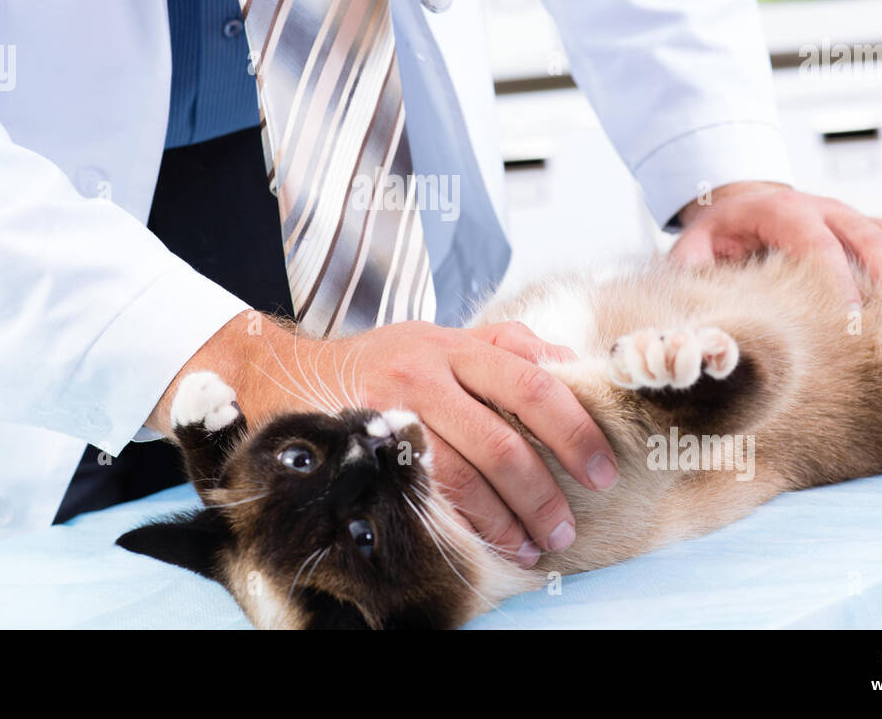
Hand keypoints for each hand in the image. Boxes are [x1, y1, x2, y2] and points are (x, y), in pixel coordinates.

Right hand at [148, 312, 619, 568]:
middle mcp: (424, 372)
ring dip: (507, 519)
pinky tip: (484, 545)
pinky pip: (421, 494)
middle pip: (503, 440)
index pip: (532, 384)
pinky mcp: (362, 447)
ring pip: (464, 475)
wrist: (279, 372)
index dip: (574, 430)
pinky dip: (461, 525)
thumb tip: (570, 361)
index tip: (602, 470)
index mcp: (455, 344)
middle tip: (568, 525)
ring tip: (534, 545)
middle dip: (544, 492)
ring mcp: (390, 411)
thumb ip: (505, 344)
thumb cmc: (377, 362)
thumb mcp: (440, 336)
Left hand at [671, 181, 881, 305]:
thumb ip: (687, 277)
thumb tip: (685, 320)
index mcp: (779, 212)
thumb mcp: (690, 251)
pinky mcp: (875, 226)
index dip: (837, 280)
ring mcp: (855, 215)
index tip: (853, 320)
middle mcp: (824, 208)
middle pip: (869, 237)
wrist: (739, 204)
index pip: (815, 243)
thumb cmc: (717, 237)